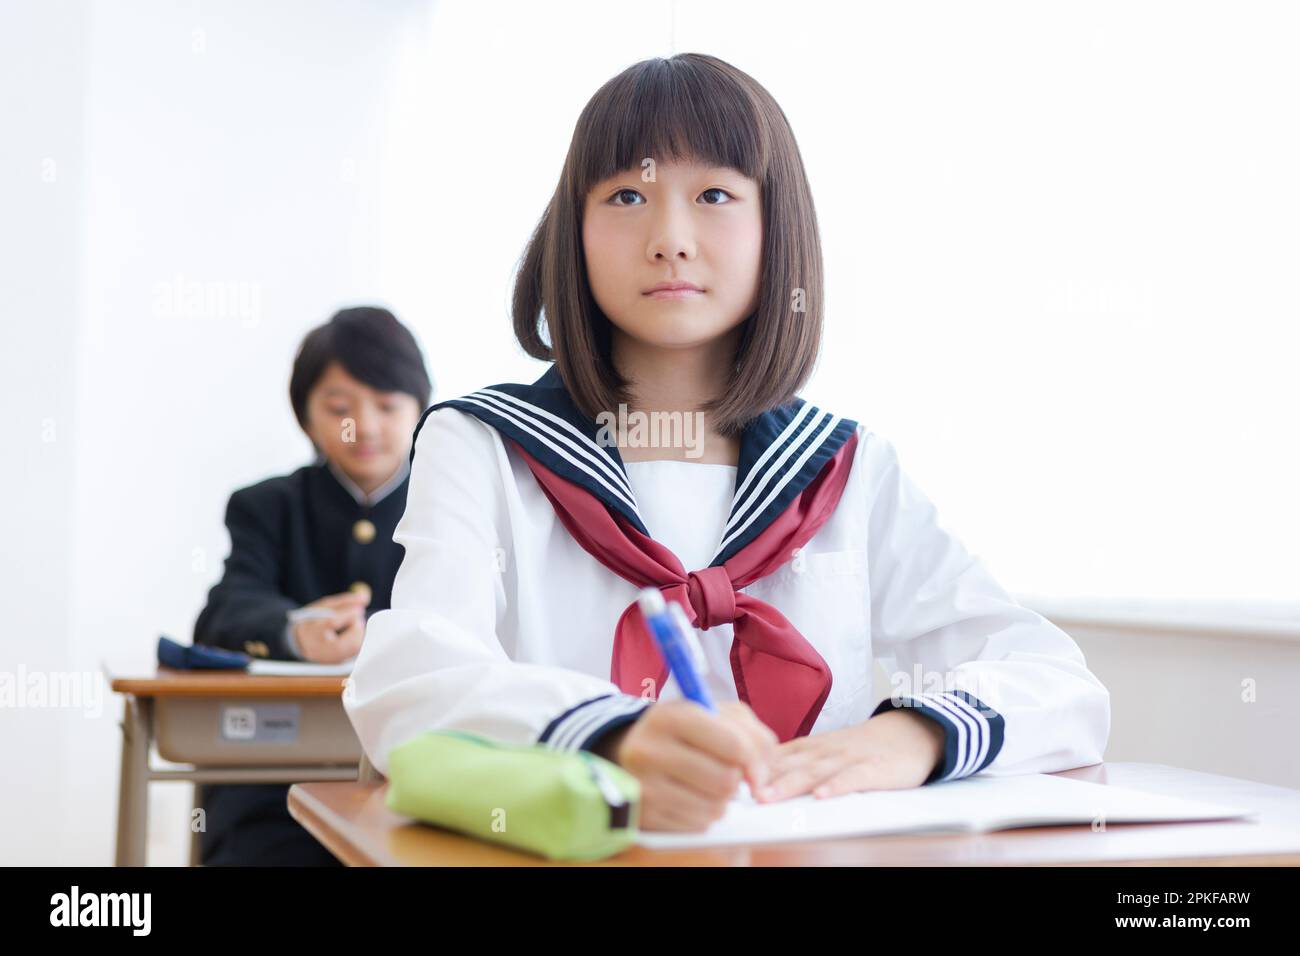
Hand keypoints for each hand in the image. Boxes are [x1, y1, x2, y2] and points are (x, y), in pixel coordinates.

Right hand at [292, 591, 369, 663]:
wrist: (300, 640)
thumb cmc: (314, 620)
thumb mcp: (324, 607)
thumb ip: (344, 602)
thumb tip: (364, 597)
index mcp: (312, 630)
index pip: (332, 622)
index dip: (349, 614)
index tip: (358, 608)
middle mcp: (319, 648)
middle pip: (348, 641)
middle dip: (357, 627)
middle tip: (357, 618)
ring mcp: (329, 658)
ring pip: (354, 647)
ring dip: (358, 633)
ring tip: (351, 625)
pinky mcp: (336, 662)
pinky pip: (354, 652)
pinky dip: (356, 640)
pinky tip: (349, 635)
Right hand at [599, 700, 777, 831]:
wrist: (630, 748)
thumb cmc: (683, 729)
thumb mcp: (714, 713)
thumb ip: (751, 733)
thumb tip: (762, 777)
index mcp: (670, 717)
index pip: (733, 745)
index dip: (755, 761)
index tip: (757, 769)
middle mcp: (650, 750)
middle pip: (725, 781)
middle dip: (736, 780)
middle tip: (727, 771)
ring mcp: (643, 787)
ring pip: (715, 807)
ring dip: (722, 799)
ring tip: (707, 782)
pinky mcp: (644, 816)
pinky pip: (698, 824)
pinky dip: (704, 813)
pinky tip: (692, 796)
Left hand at [754, 708, 944, 802]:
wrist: (911, 732)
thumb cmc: (863, 747)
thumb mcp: (827, 750)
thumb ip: (797, 762)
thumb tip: (757, 777)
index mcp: (813, 746)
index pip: (777, 756)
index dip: (752, 767)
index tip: (727, 778)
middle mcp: (827, 750)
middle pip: (791, 764)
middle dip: (764, 778)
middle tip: (740, 791)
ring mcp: (850, 758)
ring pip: (816, 771)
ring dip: (790, 783)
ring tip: (768, 796)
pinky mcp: (875, 769)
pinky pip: (854, 778)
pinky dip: (837, 786)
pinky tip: (822, 796)